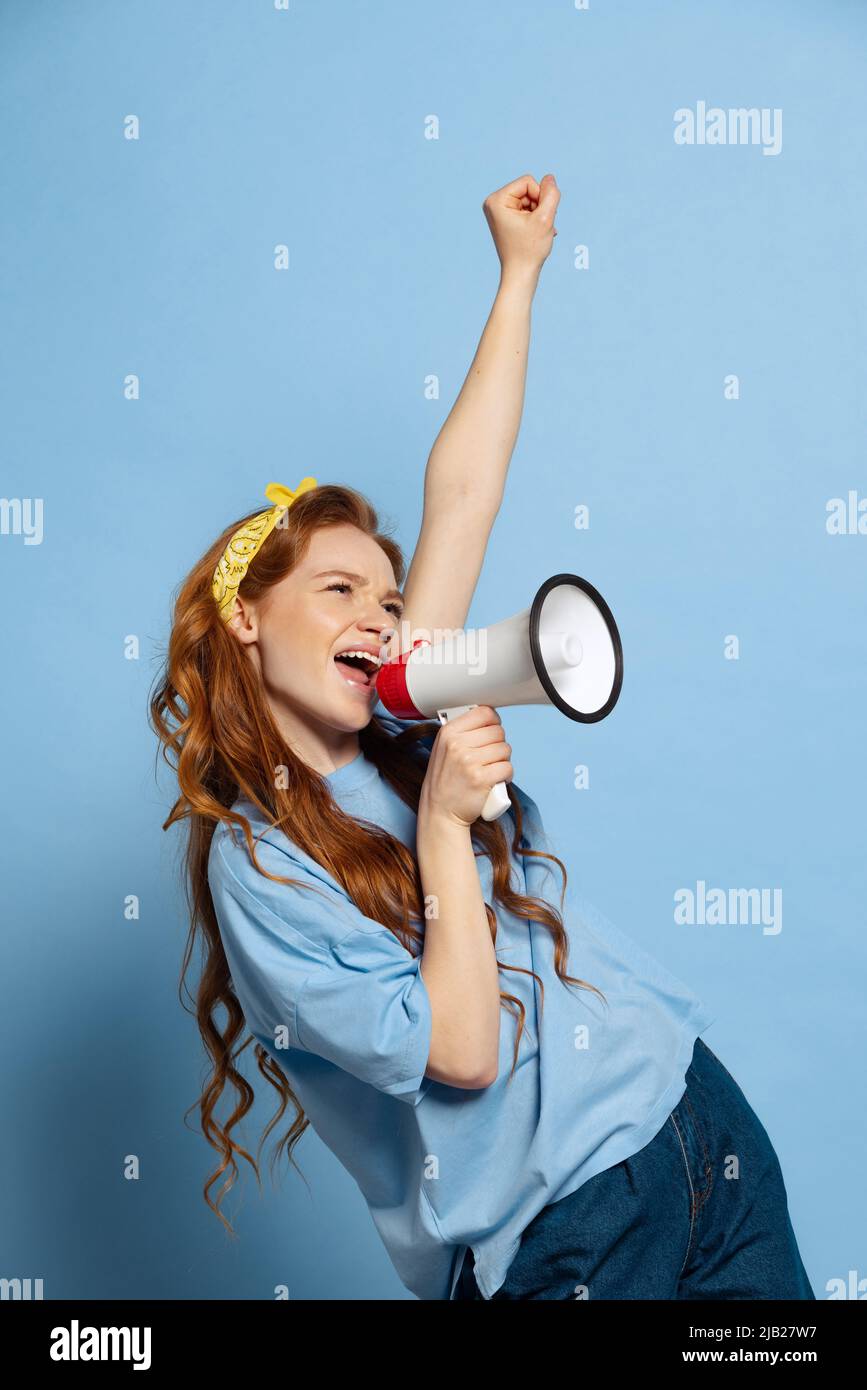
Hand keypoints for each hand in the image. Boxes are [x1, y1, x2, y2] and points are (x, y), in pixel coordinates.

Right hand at [419, 706, 512, 828]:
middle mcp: (456, 744)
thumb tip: (489, 717)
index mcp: (448, 732)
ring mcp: (468, 761)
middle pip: (498, 731)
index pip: (484, 712)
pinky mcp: (481, 779)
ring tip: (491, 769)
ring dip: (503, 761)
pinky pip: (507, 768)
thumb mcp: (444, 748)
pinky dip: (506, 775)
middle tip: (489, 758)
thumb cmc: (445, 781)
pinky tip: (496, 780)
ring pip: (505, 749)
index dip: (493, 722)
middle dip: (498, 745)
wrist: (440, 812)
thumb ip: (462, 732)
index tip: (491, 731)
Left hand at [482, 172, 559, 278]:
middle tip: (539, 227)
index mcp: (496, 200)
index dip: (540, 196)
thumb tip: (550, 177)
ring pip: (529, 199)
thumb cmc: (530, 249)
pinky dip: (535, 218)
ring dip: (539, 213)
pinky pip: (525, 208)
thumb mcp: (545, 218)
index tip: (539, 218)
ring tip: (538, 231)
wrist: (520, 274)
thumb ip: (551, 194)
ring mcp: (497, 211)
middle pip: (527, 189)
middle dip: (538, 206)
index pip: (527, 181)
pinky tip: (537, 233)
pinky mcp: (504, 218)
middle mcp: (493, 203)